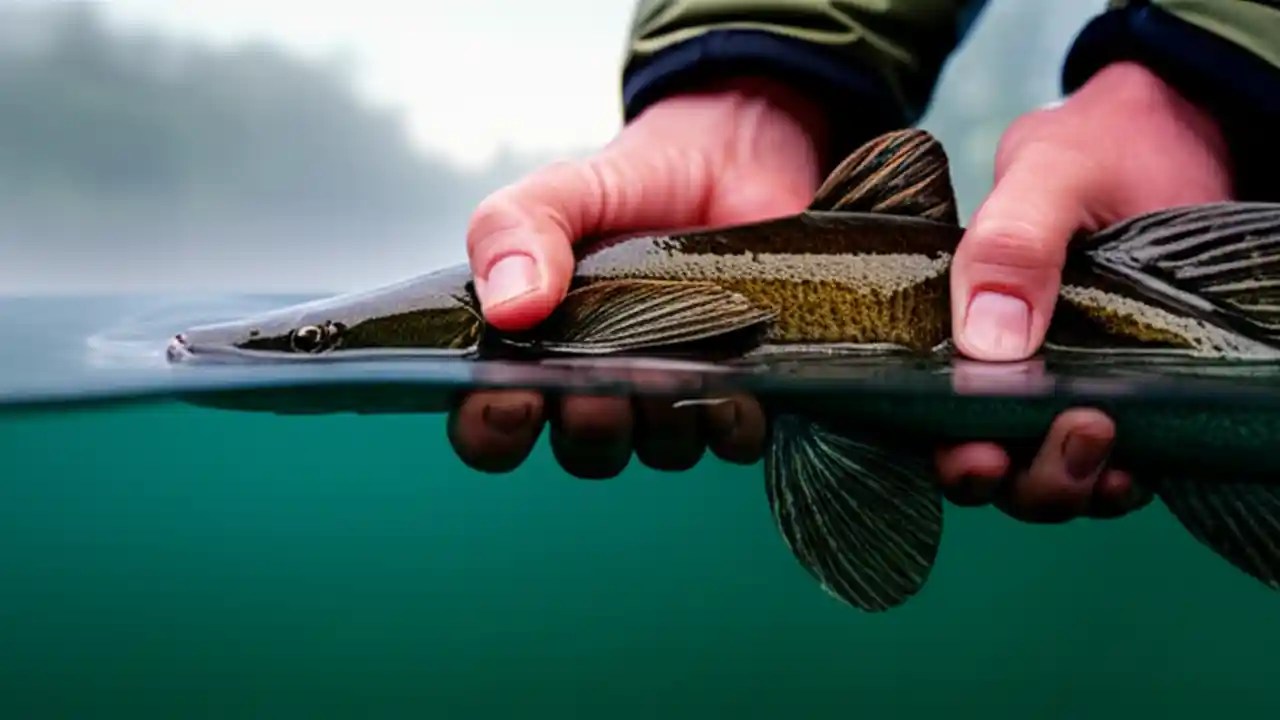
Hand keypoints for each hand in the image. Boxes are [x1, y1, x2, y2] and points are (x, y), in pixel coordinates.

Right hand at [452, 76, 823, 478]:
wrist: (735, 157)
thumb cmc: (634, 183)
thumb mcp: (560, 190)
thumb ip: (513, 231)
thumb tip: (509, 310)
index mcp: (538, 352)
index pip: (492, 426)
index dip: (492, 430)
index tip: (512, 397)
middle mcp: (604, 387)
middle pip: (583, 450)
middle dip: (589, 423)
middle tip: (600, 382)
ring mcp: (674, 394)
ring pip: (658, 450)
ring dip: (661, 419)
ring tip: (675, 364)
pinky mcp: (740, 389)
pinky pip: (733, 439)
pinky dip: (731, 420)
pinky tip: (734, 384)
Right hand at [940, 60, 1234, 520]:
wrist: (1178, 138)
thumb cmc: (1094, 150)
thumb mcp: (1045, 174)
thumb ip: (1009, 243)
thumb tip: (987, 347)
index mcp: (953, 331)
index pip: (924, 419)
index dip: (944, 455)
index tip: (975, 452)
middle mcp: (999, 379)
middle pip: (986, 470)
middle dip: (1011, 477)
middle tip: (1060, 432)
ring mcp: (1063, 397)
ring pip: (1043, 482)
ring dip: (1063, 482)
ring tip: (1096, 431)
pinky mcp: (1126, 405)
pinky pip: (1112, 473)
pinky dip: (1117, 483)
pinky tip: (1134, 465)